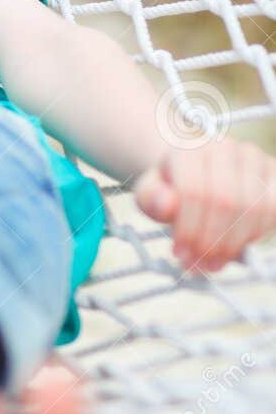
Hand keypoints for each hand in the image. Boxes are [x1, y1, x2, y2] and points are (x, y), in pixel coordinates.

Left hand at [133, 141, 275, 272]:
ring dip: (234, 243)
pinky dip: (257, 233)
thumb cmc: (171, 188)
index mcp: (189, 148)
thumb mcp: (149, 193)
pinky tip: (237, 244)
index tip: (180, 254)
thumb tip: (167, 206)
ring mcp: (253, 159)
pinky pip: (273, 209)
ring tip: (214, 262)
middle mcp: (224, 148)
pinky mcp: (273, 173)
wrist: (194, 172)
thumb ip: (150, 199)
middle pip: (226, 202)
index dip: (189, 229)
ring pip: (254, 208)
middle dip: (212, 242)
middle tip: (199, 265)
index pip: (194, 191)